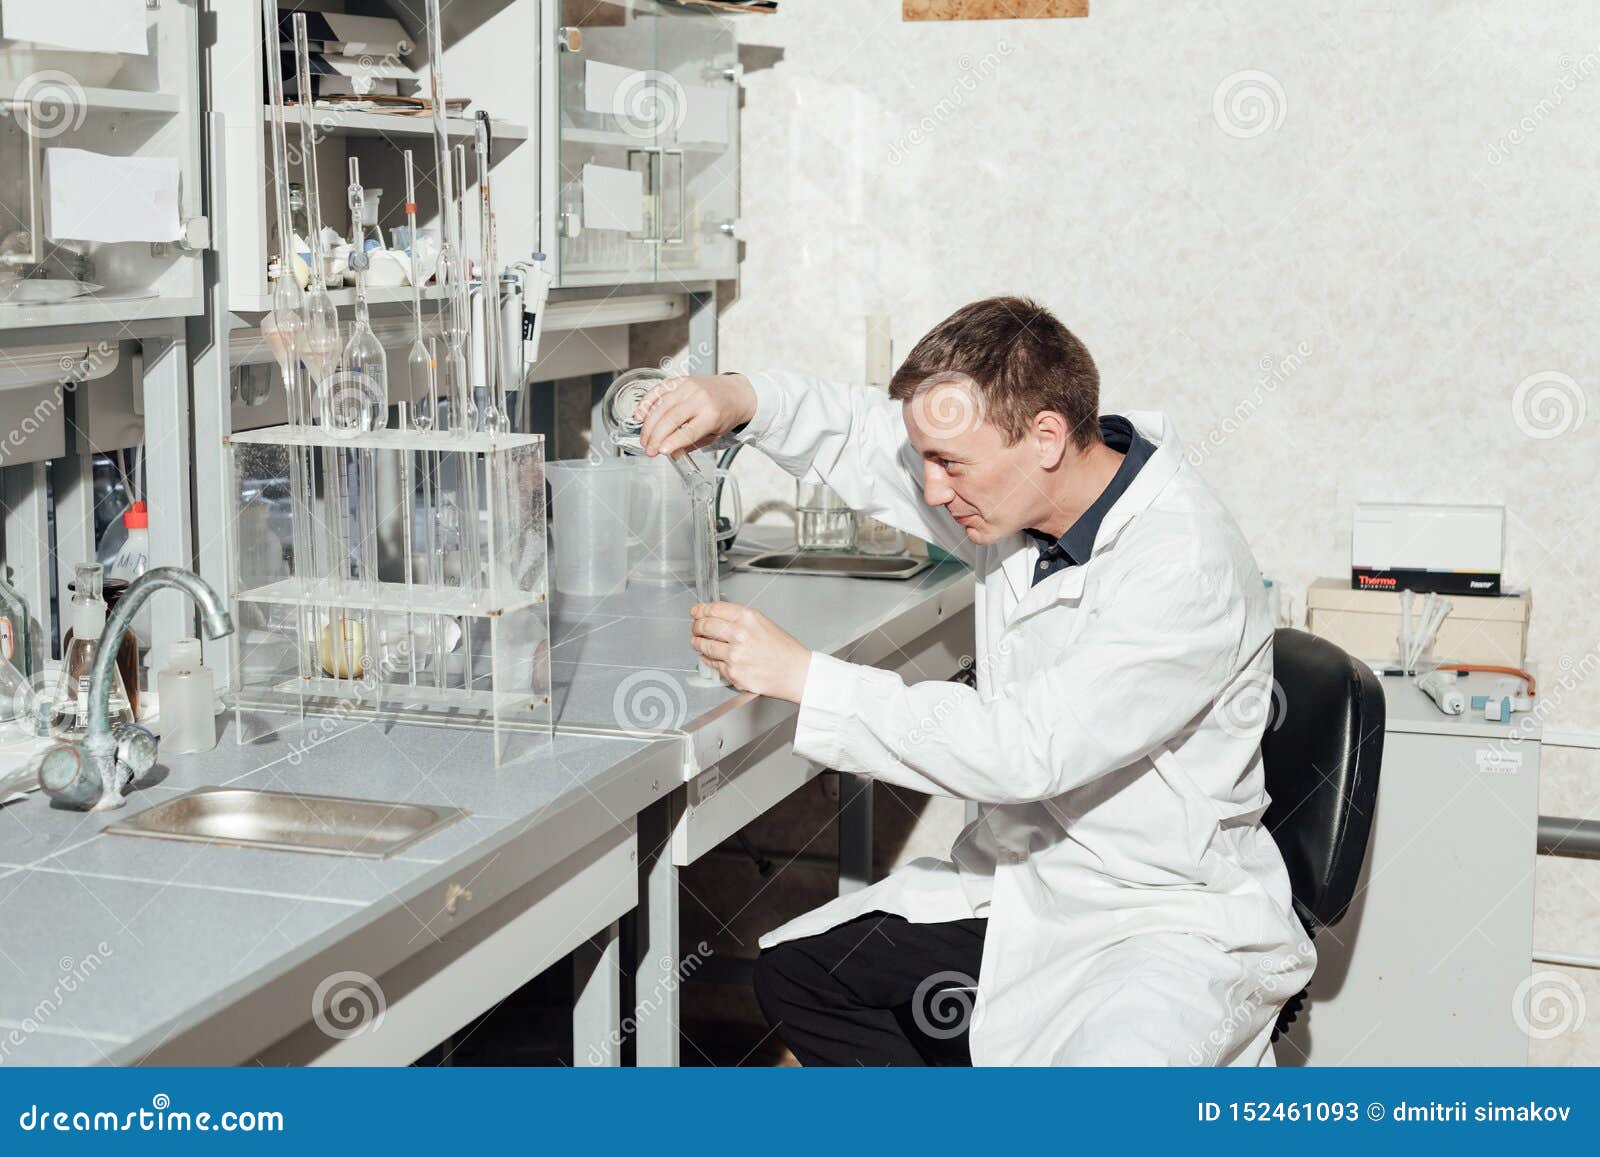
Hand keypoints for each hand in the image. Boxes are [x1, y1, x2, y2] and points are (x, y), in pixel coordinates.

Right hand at [636, 374, 756, 458]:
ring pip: (662, 405)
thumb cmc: (724, 414)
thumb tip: (671, 453)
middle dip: (656, 436)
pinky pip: (659, 390)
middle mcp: (700, 398)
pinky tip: (639, 415)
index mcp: (712, 415)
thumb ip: (692, 443)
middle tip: (648, 450)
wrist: (734, 392)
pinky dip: (647, 403)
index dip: (673, 441)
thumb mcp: (714, 434)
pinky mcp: (680, 380)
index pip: (689, 430)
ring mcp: (689, 387)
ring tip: (644, 439)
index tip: (660, 451)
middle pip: (671, 418)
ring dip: (649, 424)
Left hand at [690, 602, 811, 702]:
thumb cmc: (784, 650)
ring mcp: (734, 655)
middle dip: (696, 626)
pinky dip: (708, 659)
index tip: (695, 612)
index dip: (700, 610)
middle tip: (695, 628)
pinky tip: (711, 657)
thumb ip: (738, 619)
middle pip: (704, 626)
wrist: (796, 672)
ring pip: (704, 646)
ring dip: (698, 643)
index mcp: (747, 617)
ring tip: (698, 642)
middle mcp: (739, 634)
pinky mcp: (733, 672)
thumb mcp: (763, 623)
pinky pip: (712, 664)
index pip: (713, 609)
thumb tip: (715, 617)